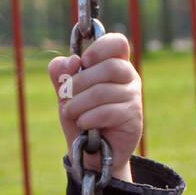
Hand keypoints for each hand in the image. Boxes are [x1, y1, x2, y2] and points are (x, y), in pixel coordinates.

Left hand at [48, 33, 141, 181]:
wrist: (90, 152)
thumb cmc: (80, 117)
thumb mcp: (65, 94)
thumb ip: (61, 75)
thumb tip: (68, 62)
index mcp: (114, 64)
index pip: (117, 42)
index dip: (98, 49)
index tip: (83, 64)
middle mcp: (129, 77)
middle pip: (109, 66)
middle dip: (78, 83)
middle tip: (66, 97)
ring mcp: (134, 97)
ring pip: (103, 91)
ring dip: (78, 104)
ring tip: (72, 114)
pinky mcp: (133, 118)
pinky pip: (106, 111)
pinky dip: (87, 118)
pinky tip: (84, 124)